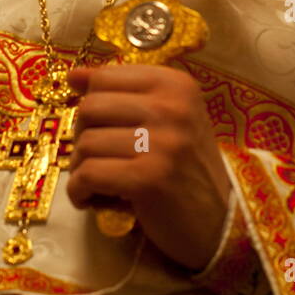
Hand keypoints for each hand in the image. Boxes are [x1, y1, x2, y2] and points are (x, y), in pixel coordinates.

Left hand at [66, 63, 231, 271]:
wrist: (220, 219)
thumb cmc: (186, 168)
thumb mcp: (165, 120)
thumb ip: (122, 93)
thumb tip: (74, 75)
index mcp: (176, 84)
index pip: (104, 78)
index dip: (91, 106)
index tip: (101, 129)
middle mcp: (172, 106)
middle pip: (90, 108)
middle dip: (82, 138)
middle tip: (98, 160)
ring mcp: (162, 142)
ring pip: (85, 144)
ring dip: (81, 170)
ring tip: (100, 184)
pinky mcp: (148, 178)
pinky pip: (88, 175)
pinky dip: (79, 192)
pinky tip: (91, 200)